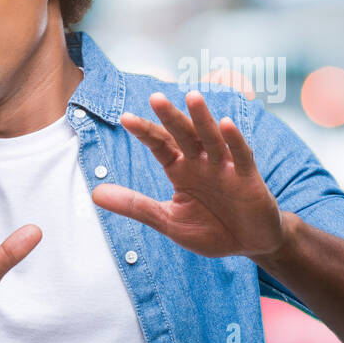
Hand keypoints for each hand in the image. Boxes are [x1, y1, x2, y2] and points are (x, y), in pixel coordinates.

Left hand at [90, 90, 285, 258]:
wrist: (248, 245)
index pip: (159, 146)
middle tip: (155, 97)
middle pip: (183, 135)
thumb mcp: (166, 220)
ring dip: (203, 118)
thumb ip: (135, 205)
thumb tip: (94, 194)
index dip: (145, 132)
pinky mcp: (248, 179)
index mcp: (180, 170)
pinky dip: (235, 140)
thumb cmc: (209, 229)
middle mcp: (201, 163)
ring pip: (212, 138)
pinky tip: (226, 124)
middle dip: (170, 117)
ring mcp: (226, 168)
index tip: (126, 118)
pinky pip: (241, 156)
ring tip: (192, 97)